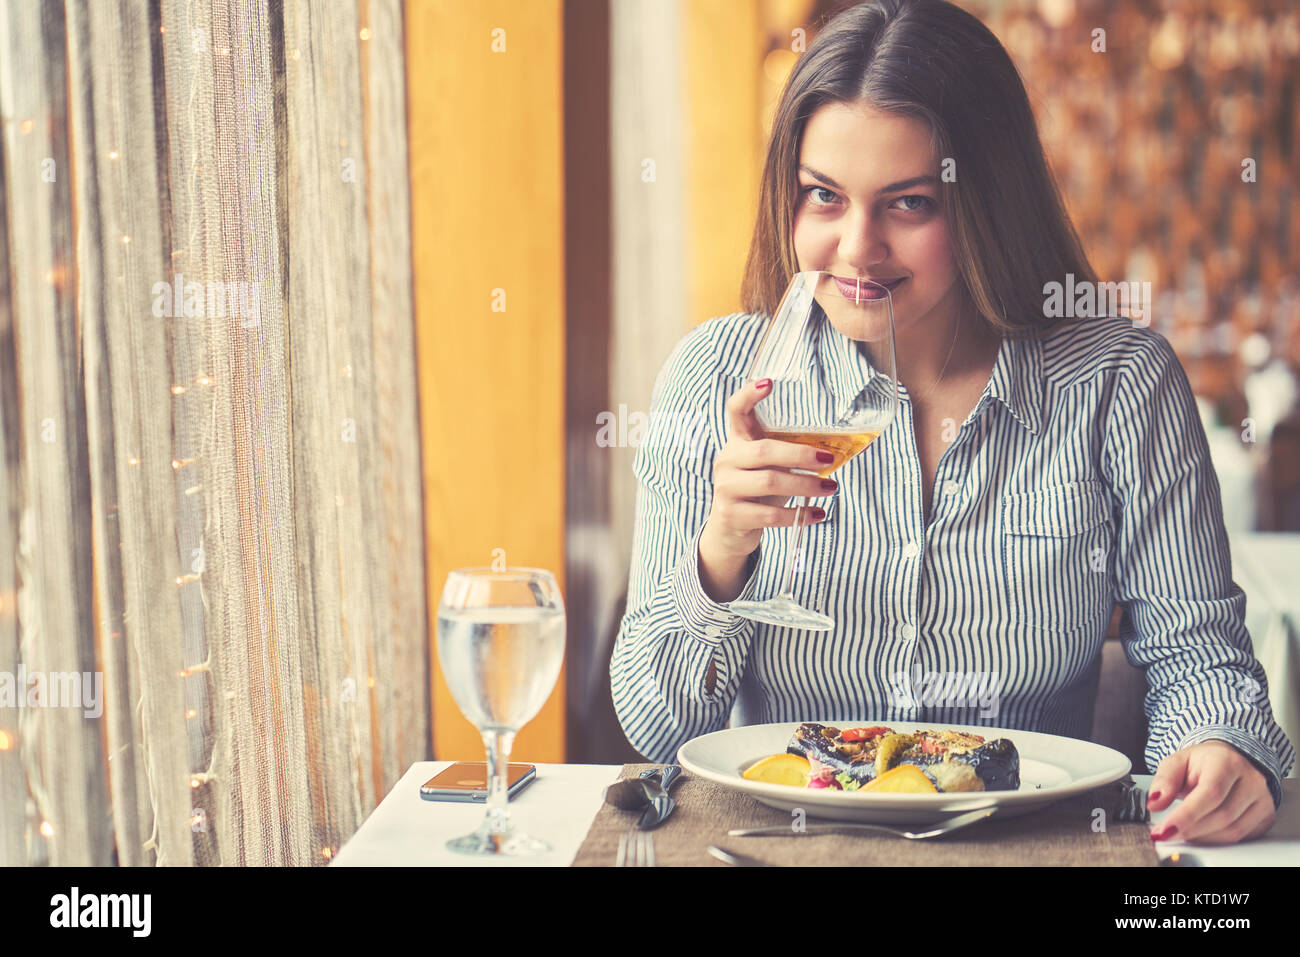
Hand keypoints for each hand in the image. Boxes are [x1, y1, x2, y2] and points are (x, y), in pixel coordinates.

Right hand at [699, 377, 834, 562]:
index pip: (736, 410)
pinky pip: (770, 514)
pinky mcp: (732, 514)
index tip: (769, 382)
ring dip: (805, 485)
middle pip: (764, 451)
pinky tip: (817, 514)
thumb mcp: (770, 467)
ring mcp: (726, 487)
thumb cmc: (757, 491)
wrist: (729, 530)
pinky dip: (798, 515)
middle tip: (828, 460)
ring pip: (769, 481)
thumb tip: (839, 449)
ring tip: (831, 488)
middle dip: (800, 455)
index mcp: (738, 441)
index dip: (749, 395)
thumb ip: (790, 455)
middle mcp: (727, 460)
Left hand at [1147, 740, 1274, 844]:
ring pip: (1233, 830)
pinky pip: (1242, 836)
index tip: (1166, 830)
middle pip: (1222, 815)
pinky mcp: (1266, 815)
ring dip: (1203, 837)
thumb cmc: (1202, 762)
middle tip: (1166, 833)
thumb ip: (1164, 781)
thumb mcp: (1177, 762)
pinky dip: (1218, 839)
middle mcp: (1251, 779)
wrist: (1229, 759)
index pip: (1210, 793)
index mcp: (1226, 762)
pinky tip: (1201, 833)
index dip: (1187, 815)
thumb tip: (1155, 802)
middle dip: (1190, 829)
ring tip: (1181, 832)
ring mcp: (1262, 798)